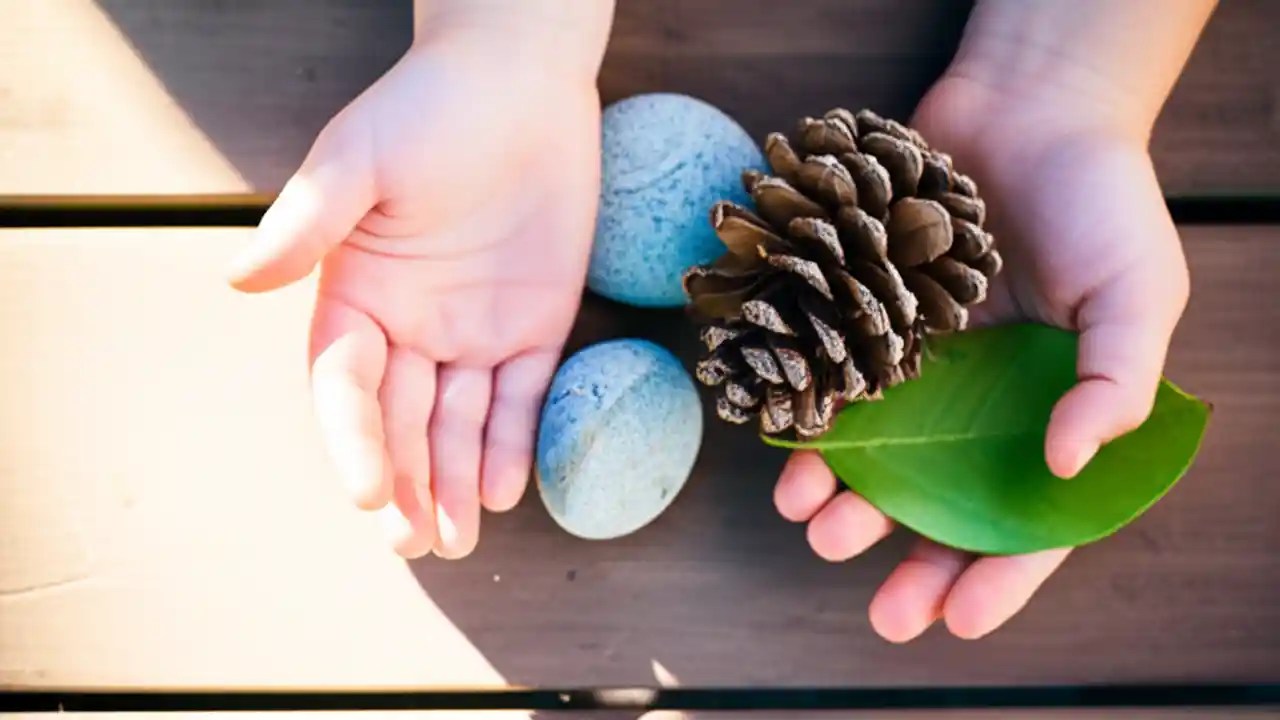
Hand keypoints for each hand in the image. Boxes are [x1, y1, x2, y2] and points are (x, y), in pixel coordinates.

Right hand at [227, 32, 602, 558]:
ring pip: (460, 424)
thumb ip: (309, 224)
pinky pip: (523, 396)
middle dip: (408, 485)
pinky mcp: (533, 326)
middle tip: (416, 544)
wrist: (520, 82)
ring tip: (458, 540)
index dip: (356, 442)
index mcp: (355, 295)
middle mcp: (409, 326)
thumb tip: (239, 279)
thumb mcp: (358, 160)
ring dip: (457, 483)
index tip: (368, 495)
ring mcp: (472, 331)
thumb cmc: (429, 110)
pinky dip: (515, 441)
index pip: (347, 386)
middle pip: (402, 423)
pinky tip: (506, 489)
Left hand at [774, 73, 1189, 640]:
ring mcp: (922, 369)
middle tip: (884, 613)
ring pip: (880, 462)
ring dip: (849, 505)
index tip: (960, 619)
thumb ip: (1116, 380)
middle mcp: (982, 405)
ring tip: (819, 524)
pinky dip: (813, 427)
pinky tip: (791, 451)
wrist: (1023, 109)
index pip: (1033, 518)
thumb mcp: (1138, 292)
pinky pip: (836, 391)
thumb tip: (1068, 466)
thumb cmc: (1098, 200)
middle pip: (946, 507)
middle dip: (913, 565)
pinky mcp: (866, 325)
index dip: (1000, 574)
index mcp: (1053, 412)